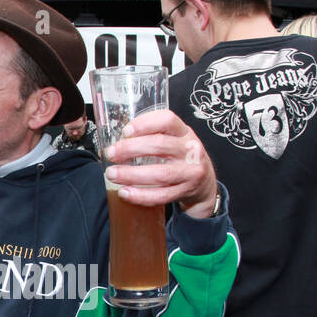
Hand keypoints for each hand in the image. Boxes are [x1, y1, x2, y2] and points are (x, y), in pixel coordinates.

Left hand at [103, 110, 217, 217]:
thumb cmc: (182, 158)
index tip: (126, 131)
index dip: (145, 123)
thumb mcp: (175, 140)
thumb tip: (118, 140)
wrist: (205, 184)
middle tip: (111, 153)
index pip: (167, 120)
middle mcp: (190, 150)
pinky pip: (161, 195)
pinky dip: (141, 195)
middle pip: (160, 146)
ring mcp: (190, 172)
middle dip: (130, 149)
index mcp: (185, 132)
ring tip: (112, 174)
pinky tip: (125, 192)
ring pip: (160, 173)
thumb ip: (154, 136)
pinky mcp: (185, 191)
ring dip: (132, 174)